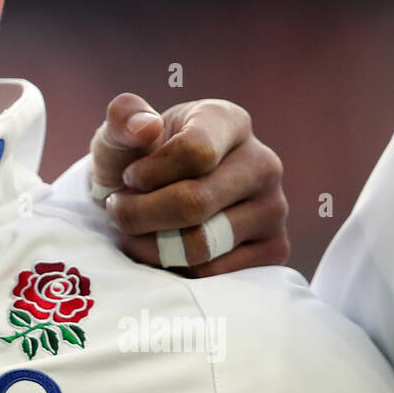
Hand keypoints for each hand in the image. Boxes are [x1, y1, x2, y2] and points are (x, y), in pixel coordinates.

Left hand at [90, 93, 288, 275]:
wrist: (150, 201)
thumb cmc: (135, 163)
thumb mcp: (119, 136)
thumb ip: (121, 119)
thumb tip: (145, 125)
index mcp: (229, 121)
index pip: (195, 151)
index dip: (149, 173)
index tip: (131, 177)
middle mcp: (263, 162)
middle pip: (195, 203)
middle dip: (140, 214)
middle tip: (119, 210)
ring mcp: (274, 208)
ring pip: (201, 243)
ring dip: (150, 244)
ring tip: (136, 230)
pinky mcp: (275, 249)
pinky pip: (213, 273)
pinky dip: (175, 270)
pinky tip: (163, 249)